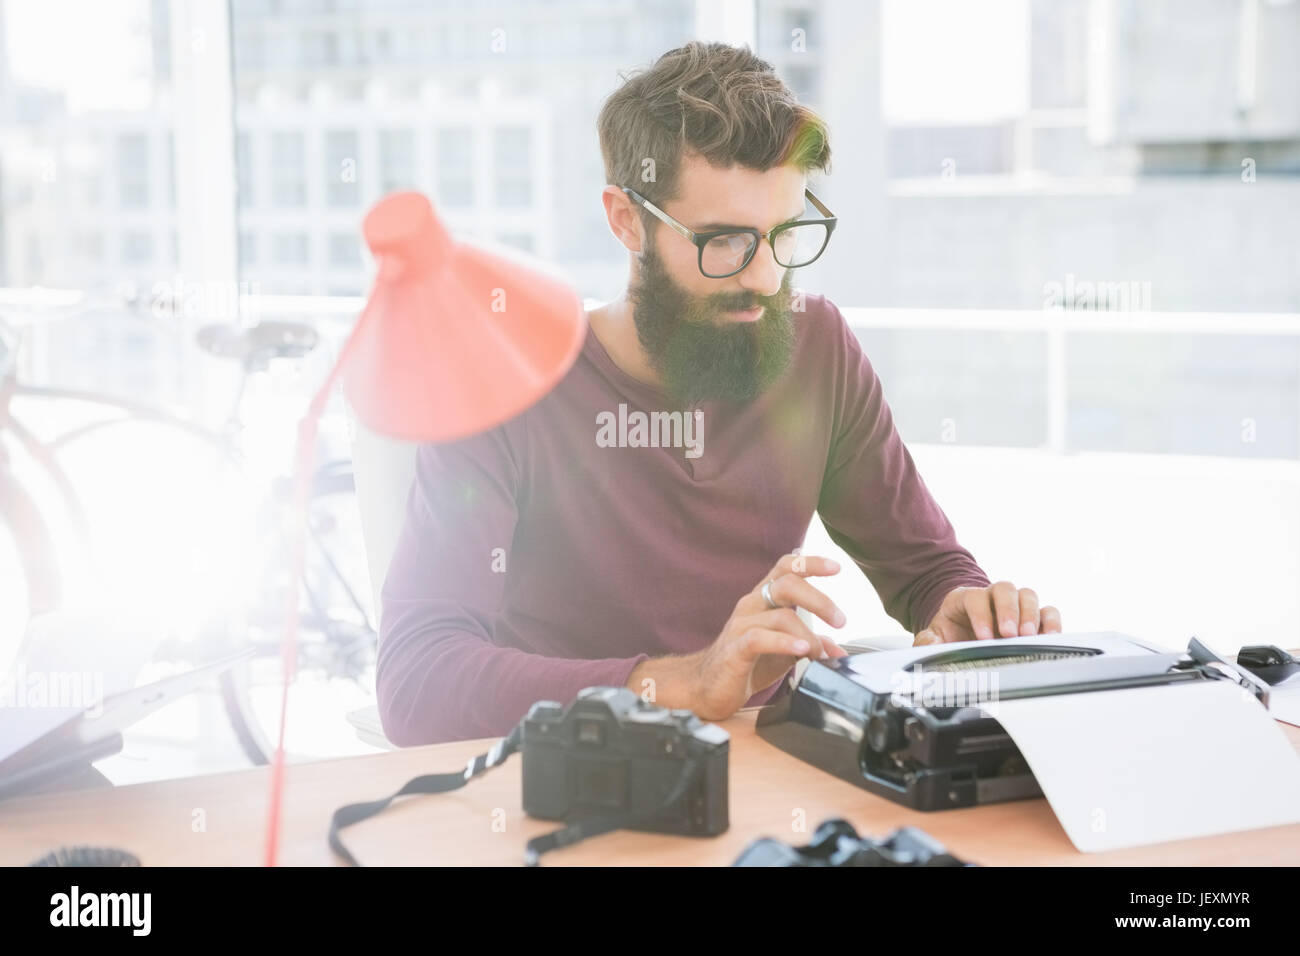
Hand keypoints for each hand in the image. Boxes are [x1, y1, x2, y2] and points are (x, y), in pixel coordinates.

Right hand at [688, 552, 847, 720]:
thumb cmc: (748, 663)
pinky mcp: (734, 649)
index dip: (811, 563)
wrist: (708, 688)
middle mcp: (751, 604)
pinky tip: (802, 650)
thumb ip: (810, 643)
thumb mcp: (786, 650)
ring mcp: (740, 625)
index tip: (837, 568)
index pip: (785, 567)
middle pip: (787, 584)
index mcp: (763, 599)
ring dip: (808, 635)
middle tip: (841, 621)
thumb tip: (839, 651)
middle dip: (819, 600)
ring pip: (781, 616)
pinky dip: (785, 643)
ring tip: (819, 653)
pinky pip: (760, 638)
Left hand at [914, 581, 1060, 645]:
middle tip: (1008, 634)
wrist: (964, 631)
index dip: (981, 615)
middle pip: (1005, 589)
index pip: (975, 597)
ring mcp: (1015, 605)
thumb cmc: (952, 631)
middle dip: (1008, 611)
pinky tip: (1049, 636)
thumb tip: (928, 645)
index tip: (984, 637)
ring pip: (1028, 595)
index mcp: (966, 598)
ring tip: (1028, 636)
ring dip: (1031, 615)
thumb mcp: (936, 635)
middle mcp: (993, 597)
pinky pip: (1048, 611)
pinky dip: (1052, 622)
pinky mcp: (1034, 618)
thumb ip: (929, 640)